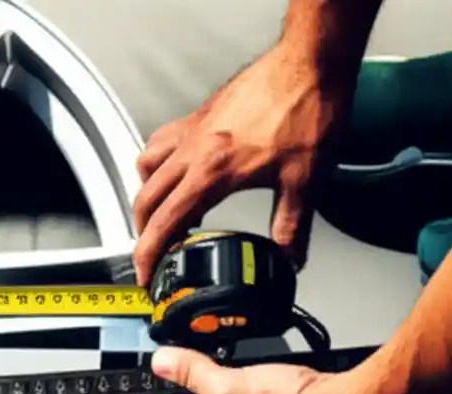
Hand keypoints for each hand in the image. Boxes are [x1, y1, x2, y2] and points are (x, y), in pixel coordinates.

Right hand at [131, 43, 353, 285]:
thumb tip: (288, 256)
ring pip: (145, 166)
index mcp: (214, 172)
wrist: (310, 63)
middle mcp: (195, 150)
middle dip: (142, 232)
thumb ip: (292, 225)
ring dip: (146, 195)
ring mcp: (193, 130)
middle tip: (152, 252)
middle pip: (145, 198)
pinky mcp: (200, 115)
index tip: (145, 273)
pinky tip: (174, 168)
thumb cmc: (306, 108)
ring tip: (159, 212)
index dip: (149, 253)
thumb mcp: (306, 179)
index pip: (166, 221)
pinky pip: (161, 140)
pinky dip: (157, 161)